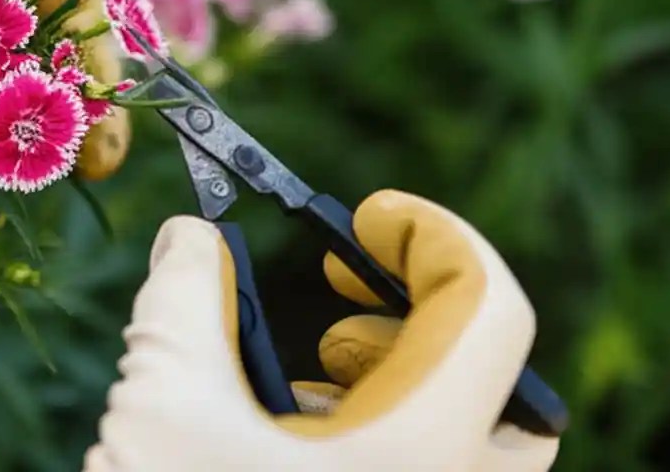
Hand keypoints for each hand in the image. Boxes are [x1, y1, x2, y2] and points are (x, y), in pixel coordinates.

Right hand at [85, 190, 559, 471]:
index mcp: (420, 457)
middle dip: (424, 331)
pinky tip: (287, 450)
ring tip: (304, 387)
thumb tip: (192, 239)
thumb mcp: (163, 400)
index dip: (433, 237)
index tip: (364, 220)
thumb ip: (183, 295)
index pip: (491, 309)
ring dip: (396, 390)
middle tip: (342, 319)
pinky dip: (378, 445)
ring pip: (468, 450)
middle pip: (506, 395)